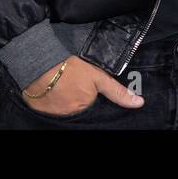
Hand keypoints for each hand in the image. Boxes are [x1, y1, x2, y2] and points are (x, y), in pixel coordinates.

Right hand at [21, 56, 144, 115]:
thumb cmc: (69, 67)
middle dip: (80, 99)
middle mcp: (72, 114)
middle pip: (81, 109)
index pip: (94, 107)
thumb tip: (139, 103)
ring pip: (66, 109)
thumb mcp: (97, 76)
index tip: (86, 88)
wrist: (38, 64)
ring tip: (63, 85)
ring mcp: (57, 114)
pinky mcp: (41, 111)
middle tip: (74, 84)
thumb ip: (117, 91)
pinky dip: (52, 102)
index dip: (92, 97)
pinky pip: (51, 109)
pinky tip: (52, 90)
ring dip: (66, 100)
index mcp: (86, 106)